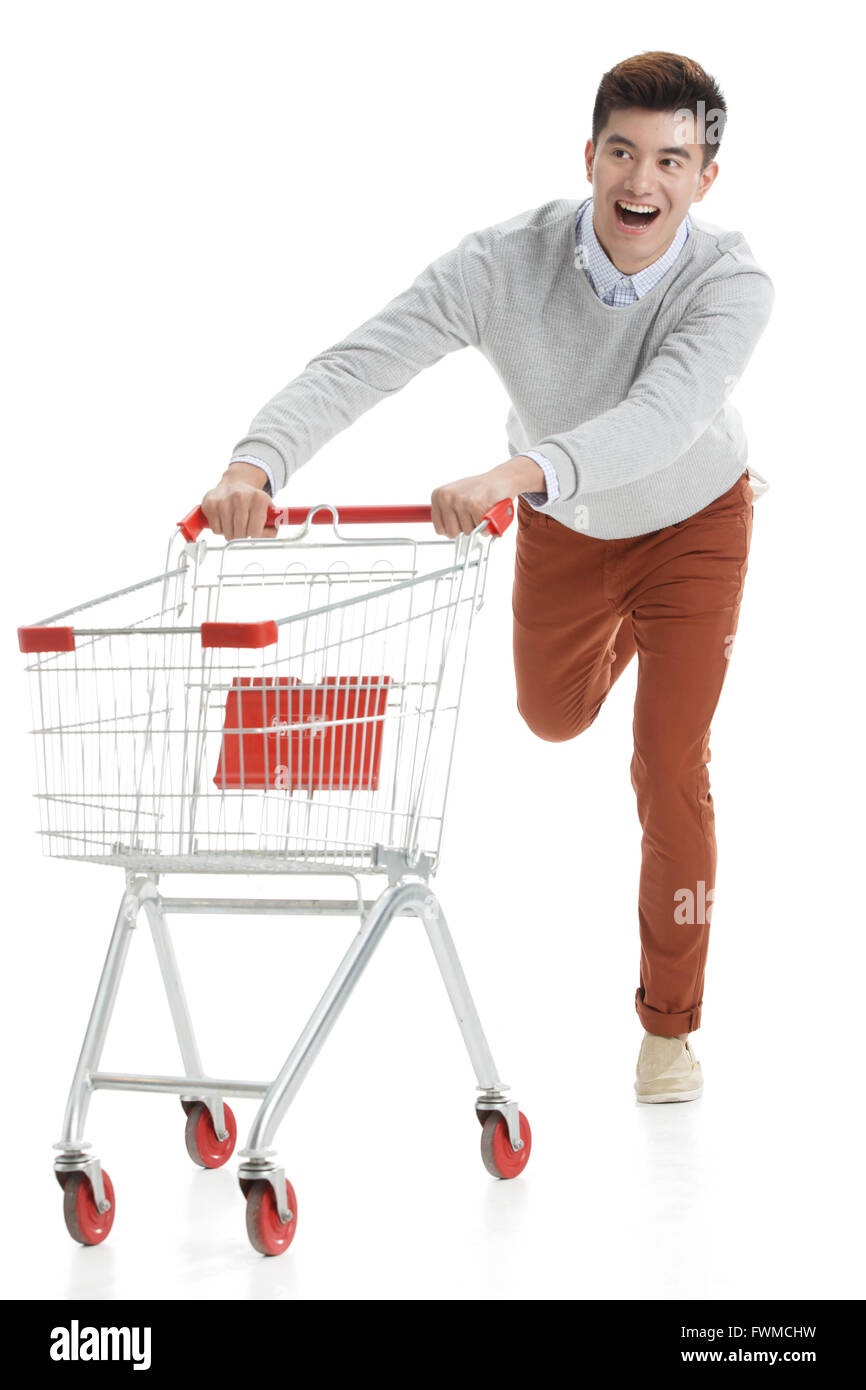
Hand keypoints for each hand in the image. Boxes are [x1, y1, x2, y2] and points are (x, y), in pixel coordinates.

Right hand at [201, 461, 276, 538]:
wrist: (234, 484)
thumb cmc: (252, 501)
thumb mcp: (267, 509)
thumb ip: (272, 526)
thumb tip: (269, 535)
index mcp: (259, 499)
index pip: (255, 531)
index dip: (254, 536)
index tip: (254, 532)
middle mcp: (241, 497)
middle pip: (241, 534)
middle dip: (242, 536)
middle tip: (243, 528)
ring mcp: (224, 500)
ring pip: (228, 533)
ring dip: (231, 533)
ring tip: (234, 523)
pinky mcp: (211, 504)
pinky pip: (216, 529)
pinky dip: (220, 529)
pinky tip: (224, 519)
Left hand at [430, 456, 544, 536]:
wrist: (500, 478)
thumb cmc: (478, 490)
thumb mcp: (455, 497)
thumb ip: (446, 513)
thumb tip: (444, 532)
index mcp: (438, 496)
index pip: (439, 529)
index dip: (454, 529)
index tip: (462, 520)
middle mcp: (446, 497)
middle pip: (452, 533)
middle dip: (466, 529)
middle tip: (473, 515)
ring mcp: (461, 500)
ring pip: (468, 532)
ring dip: (479, 526)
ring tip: (482, 510)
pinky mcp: (476, 505)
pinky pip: (481, 529)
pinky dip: (489, 526)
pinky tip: (490, 512)